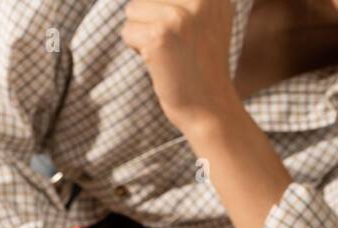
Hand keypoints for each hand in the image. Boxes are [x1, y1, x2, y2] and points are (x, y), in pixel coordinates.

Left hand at [122, 0, 237, 132]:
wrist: (210, 108)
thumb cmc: (201, 64)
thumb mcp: (205, 19)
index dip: (161, 10)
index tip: (181, 34)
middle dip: (150, 19)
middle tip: (176, 46)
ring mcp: (179, 17)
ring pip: (133, 9)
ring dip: (143, 33)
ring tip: (169, 52)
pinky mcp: (160, 36)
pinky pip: (127, 31)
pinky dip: (137, 49)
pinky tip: (161, 63)